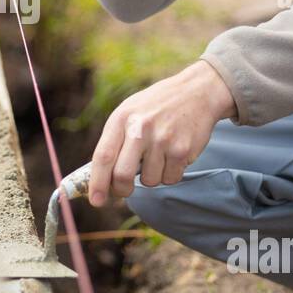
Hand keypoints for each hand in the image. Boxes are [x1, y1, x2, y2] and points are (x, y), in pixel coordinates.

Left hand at [89, 60, 236, 204]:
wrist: (196, 92)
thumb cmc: (156, 107)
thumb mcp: (129, 112)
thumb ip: (115, 141)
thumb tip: (101, 178)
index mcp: (121, 118)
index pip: (103, 156)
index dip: (97, 182)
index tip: (96, 201)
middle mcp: (140, 128)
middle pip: (123, 175)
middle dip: (122, 189)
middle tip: (124, 190)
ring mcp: (162, 139)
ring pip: (150, 181)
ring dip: (152, 177)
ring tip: (158, 156)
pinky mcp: (182, 149)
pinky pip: (170, 178)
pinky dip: (170, 173)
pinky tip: (173, 154)